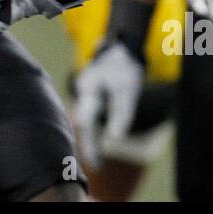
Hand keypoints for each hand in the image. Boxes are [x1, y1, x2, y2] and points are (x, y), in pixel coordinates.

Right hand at [73, 40, 142, 169]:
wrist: (122, 47)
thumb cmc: (125, 66)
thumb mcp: (129, 88)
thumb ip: (123, 112)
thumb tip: (116, 138)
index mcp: (88, 89)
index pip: (87, 122)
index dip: (91, 144)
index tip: (96, 163)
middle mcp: (84, 91)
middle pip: (84, 123)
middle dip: (89, 144)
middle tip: (96, 167)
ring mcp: (86, 92)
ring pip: (86, 120)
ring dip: (90, 138)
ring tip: (96, 161)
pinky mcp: (91, 94)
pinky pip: (90, 115)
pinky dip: (93, 129)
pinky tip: (96, 143)